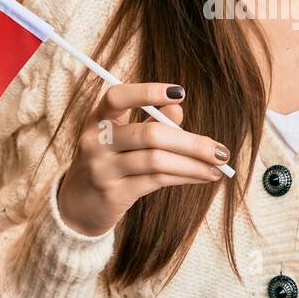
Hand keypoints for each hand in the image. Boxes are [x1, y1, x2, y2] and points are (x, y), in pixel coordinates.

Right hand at [55, 82, 229, 237]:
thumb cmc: (108, 162)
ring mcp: (102, 169)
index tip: (180, 92)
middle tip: (221, 151)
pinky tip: (202, 177)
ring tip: (218, 167)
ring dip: (194, 164)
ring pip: (157, 161)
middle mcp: (95, 142)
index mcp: (97, 119)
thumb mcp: (122, 137)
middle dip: (192, 143)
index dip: (148, 91)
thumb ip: (150, 121)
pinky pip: (155, 181)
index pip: (117, 97)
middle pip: (150, 135)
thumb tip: (178, 108)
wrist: (77, 206)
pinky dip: (184, 177)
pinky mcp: (113, 194)